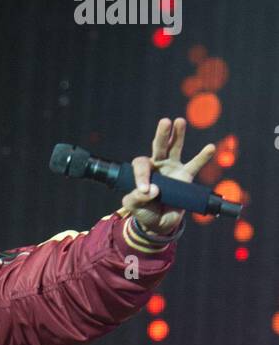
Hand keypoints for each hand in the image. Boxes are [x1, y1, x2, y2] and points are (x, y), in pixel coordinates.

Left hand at [122, 117, 214, 234]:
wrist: (161, 222)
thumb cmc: (146, 212)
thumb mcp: (135, 208)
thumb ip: (136, 199)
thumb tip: (151, 189)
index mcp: (142, 172)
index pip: (141, 165)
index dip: (142, 175)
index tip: (145, 190)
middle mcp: (157, 165)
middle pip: (158, 147)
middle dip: (161, 135)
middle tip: (164, 122)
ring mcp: (172, 168)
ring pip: (174, 149)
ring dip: (177, 135)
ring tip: (179, 121)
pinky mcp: (185, 176)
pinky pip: (194, 165)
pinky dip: (202, 157)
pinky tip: (210, 148)